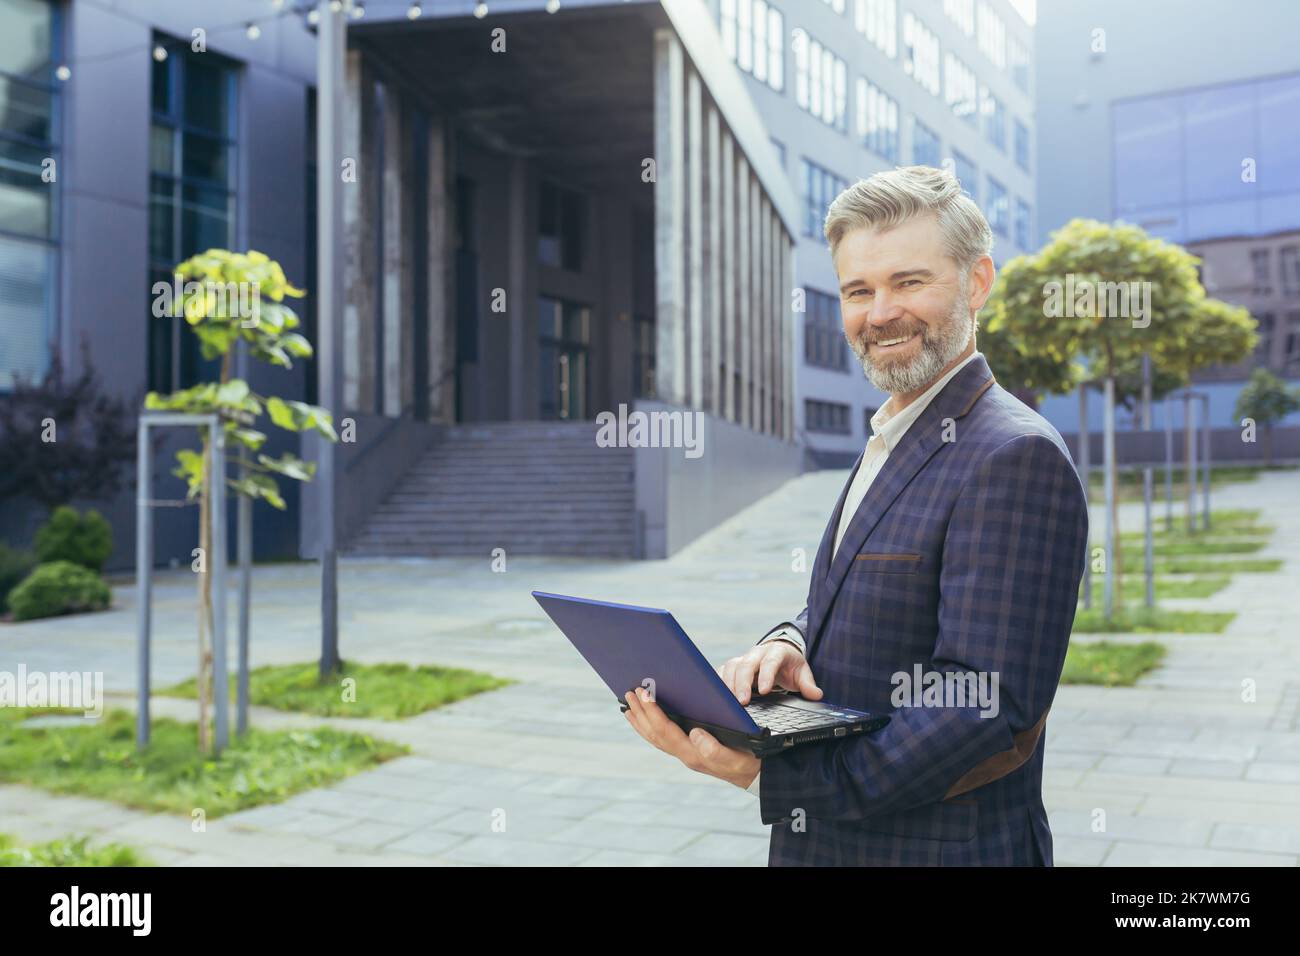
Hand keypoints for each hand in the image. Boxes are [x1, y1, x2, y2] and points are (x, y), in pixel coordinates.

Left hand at [623, 687, 759, 789]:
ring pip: (655, 737)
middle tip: (629, 692)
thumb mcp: (736, 757)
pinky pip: (662, 739)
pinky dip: (649, 727)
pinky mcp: (688, 750)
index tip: (644, 694)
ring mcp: (684, 754)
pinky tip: (644, 719)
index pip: (665, 731)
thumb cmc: (748, 763)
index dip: (653, 712)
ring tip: (628, 704)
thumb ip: (715, 749)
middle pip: (654, 733)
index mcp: (693, 754)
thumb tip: (694, 732)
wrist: (755, 776)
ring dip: (641, 719)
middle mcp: (684, 755)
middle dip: (641, 712)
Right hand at [718, 640, 822, 704]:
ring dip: (729, 685)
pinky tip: (718, 697)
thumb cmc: (790, 666)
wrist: (780, 654)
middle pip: (746, 664)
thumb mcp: (802, 673)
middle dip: (743, 683)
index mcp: (776, 652)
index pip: (770, 661)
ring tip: (729, 703)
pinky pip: (722, 671)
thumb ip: (808, 684)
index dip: (766, 675)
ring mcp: (743, 658)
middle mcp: (757, 653)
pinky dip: (719, 683)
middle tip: (742, 702)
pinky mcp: (733, 667)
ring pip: (732, 667)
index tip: (764, 690)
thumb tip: (816, 695)